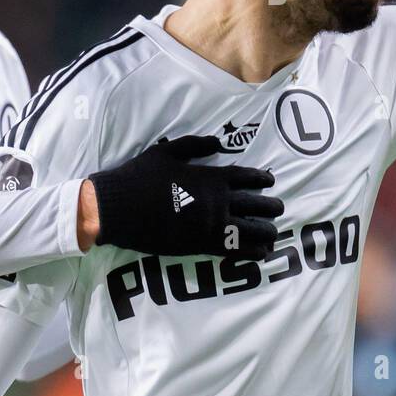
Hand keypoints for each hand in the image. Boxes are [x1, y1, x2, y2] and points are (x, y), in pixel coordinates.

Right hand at [88, 135, 282, 259]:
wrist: (117, 208)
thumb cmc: (140, 176)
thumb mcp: (167, 151)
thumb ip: (195, 145)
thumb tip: (218, 142)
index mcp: (210, 177)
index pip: (246, 177)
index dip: (262, 179)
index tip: (271, 181)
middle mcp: (217, 202)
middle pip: (255, 205)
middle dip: (271, 207)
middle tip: (278, 209)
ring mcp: (210, 226)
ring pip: (250, 230)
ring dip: (266, 231)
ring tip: (273, 233)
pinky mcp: (200, 246)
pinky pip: (234, 250)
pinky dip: (251, 252)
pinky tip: (261, 253)